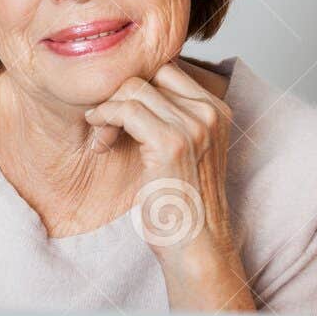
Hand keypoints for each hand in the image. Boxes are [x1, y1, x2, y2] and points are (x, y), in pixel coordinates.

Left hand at [84, 60, 254, 312]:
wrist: (196, 245)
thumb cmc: (183, 207)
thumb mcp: (183, 153)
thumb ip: (170, 120)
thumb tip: (130, 92)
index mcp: (217, 110)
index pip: (168, 70)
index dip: (137, 88)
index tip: (119, 116)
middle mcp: (210, 112)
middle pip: (150, 73)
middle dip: (119, 95)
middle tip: (103, 126)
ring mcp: (193, 125)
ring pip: (133, 88)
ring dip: (107, 110)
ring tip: (100, 140)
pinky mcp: (171, 142)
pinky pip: (125, 109)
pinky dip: (104, 119)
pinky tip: (99, 142)